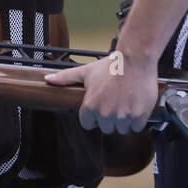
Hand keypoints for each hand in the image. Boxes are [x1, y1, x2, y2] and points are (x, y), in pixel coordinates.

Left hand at [44, 49, 159, 133]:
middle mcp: (106, 114)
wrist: (136, 58)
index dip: (94, 115)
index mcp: (90, 106)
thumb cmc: (111, 65)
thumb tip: (47, 79)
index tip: (101, 104)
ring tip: (126, 101)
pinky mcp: (139, 116)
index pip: (88, 124)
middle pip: (106, 128)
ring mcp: (123, 116)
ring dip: (124, 119)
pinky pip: (136, 127)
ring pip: (122, 129)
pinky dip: (138, 119)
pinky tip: (136, 104)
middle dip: (110, 117)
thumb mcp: (86, 71)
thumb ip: (66, 78)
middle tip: (115, 100)